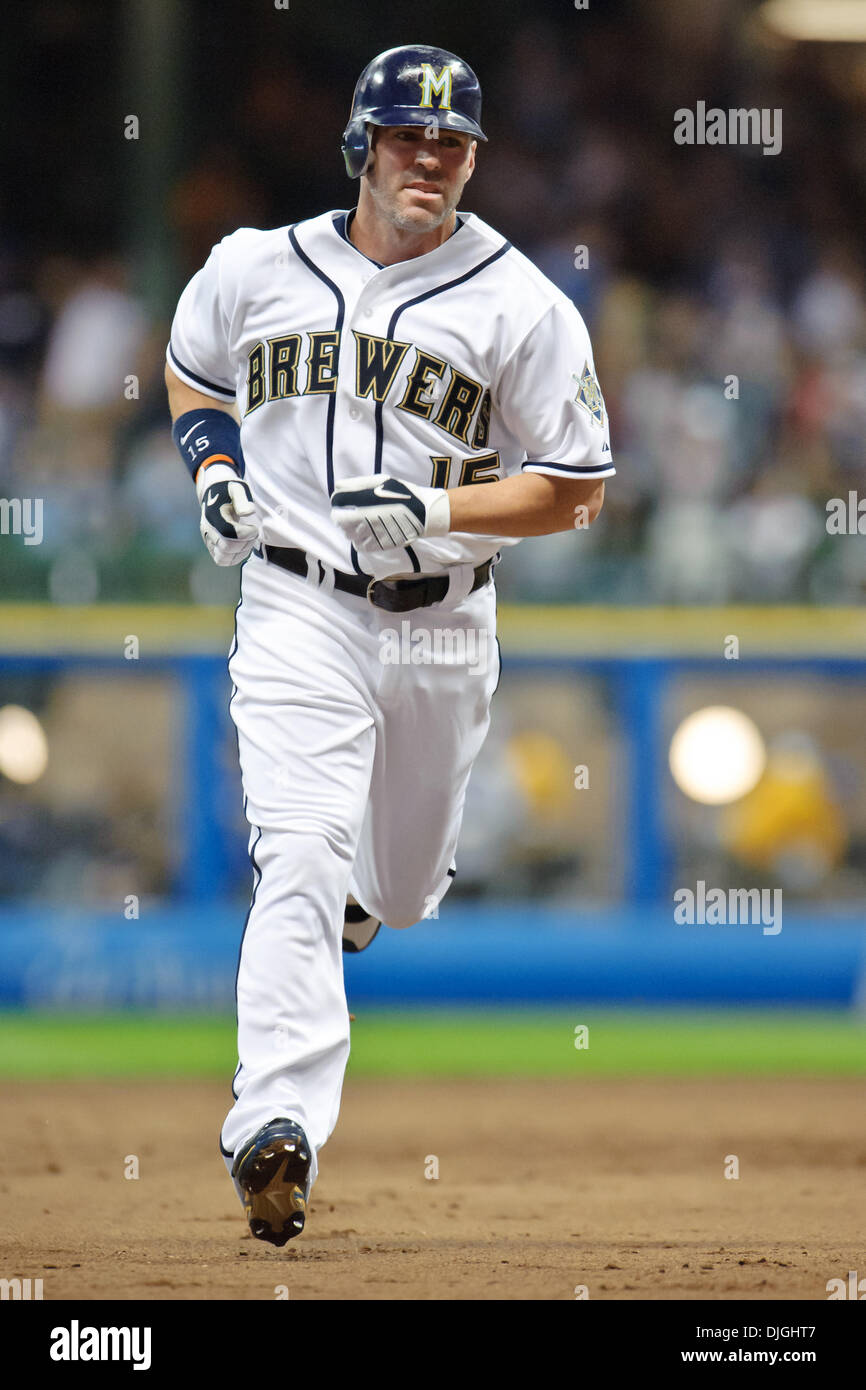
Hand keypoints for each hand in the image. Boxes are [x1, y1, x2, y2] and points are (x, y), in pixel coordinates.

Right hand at [197, 463, 262, 565]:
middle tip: (253, 534)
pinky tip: (242, 546)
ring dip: (240, 553)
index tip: (254, 527)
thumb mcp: (238, 488)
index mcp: (213, 515)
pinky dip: (235, 557)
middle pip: (226, 548)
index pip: (228, 533)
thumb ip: (243, 499)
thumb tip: (248, 513)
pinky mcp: (211, 546)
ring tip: (248, 540)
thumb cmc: (229, 490)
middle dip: (245, 543)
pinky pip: (221, 560)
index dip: (245, 534)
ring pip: (223, 558)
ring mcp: (208, 539)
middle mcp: (208, 529)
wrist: (214, 491)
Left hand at [330, 475, 449, 551]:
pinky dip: (359, 540)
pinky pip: (359, 545)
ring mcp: (370, 533)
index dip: (338, 499)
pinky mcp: (377, 545)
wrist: (424, 514)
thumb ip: (357, 484)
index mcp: (364, 500)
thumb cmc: (402, 494)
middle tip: (353, 511)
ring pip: (348, 534)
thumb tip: (337, 487)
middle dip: (342, 514)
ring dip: (350, 528)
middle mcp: (364, 518)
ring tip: (362, 522)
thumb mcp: (381, 481)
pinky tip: (368, 532)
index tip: (344, 500)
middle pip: (338, 519)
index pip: (337, 501)